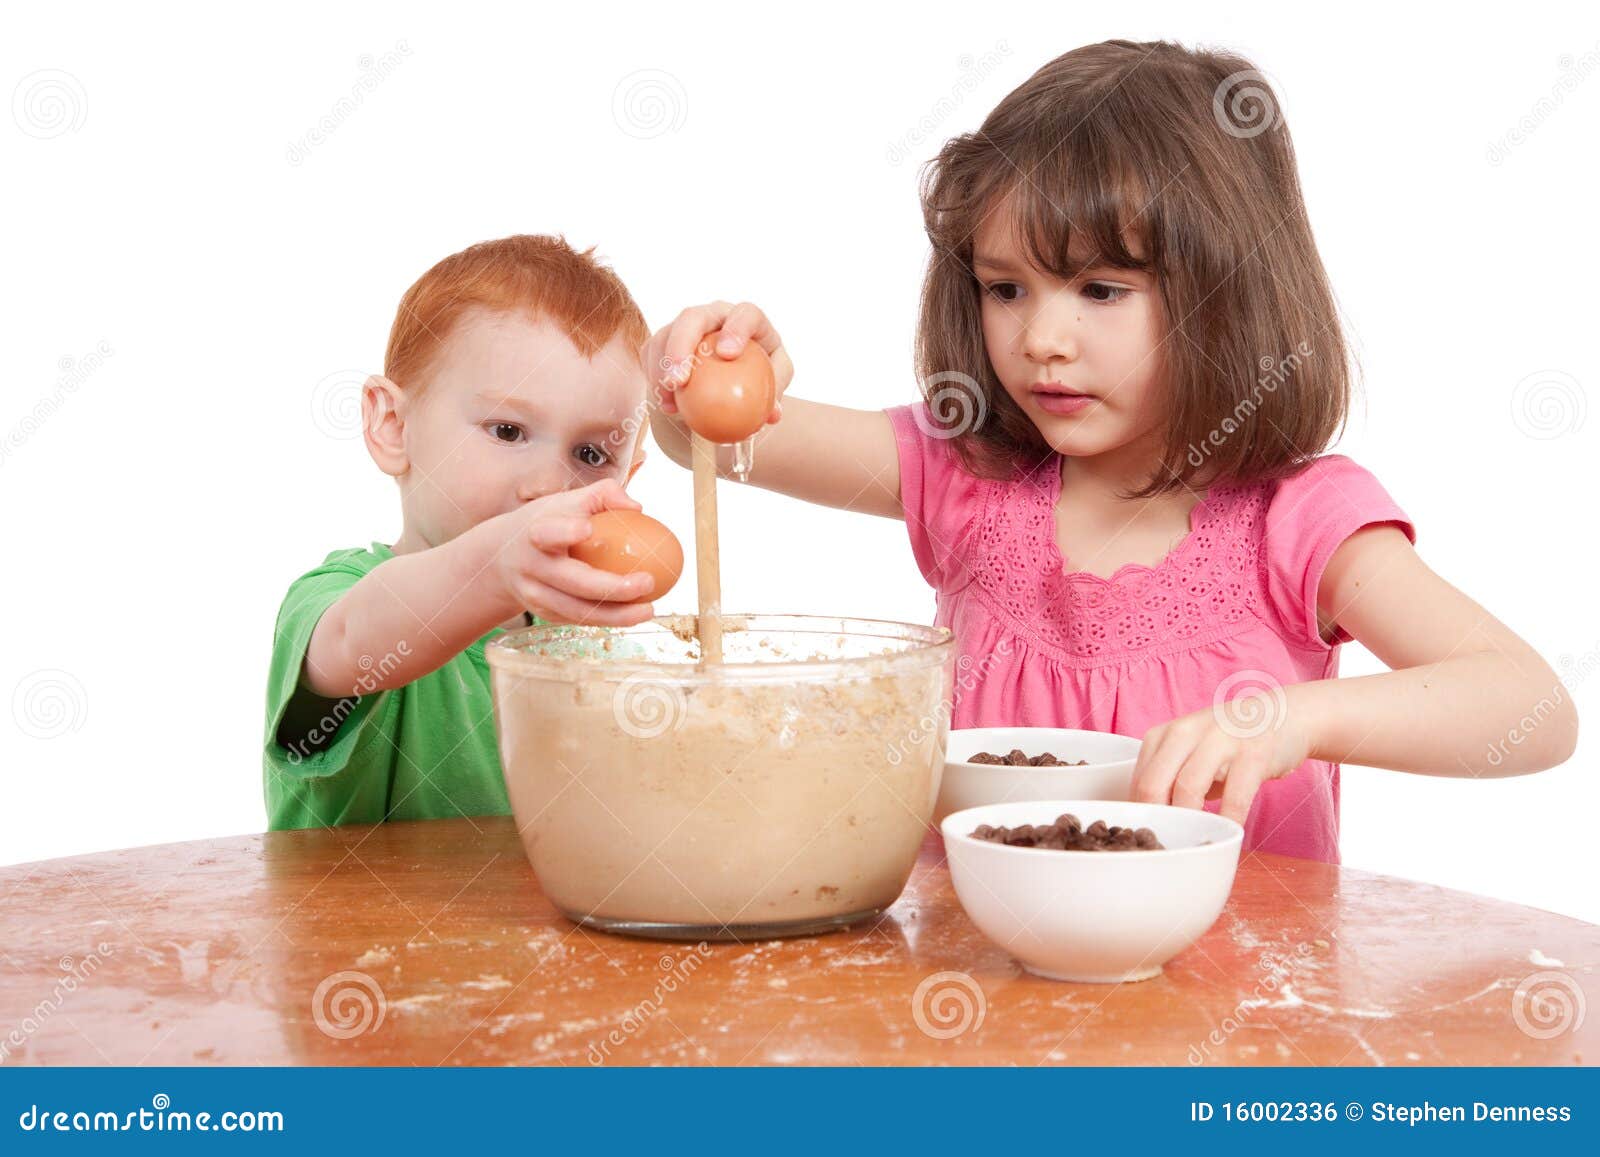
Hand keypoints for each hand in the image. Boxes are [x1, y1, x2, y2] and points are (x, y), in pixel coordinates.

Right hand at [490, 479, 656, 626]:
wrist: (501, 557)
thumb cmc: (545, 523)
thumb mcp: (564, 501)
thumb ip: (601, 494)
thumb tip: (636, 508)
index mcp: (536, 533)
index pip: (549, 533)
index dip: (566, 532)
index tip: (588, 527)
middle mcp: (533, 567)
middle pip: (574, 583)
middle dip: (612, 588)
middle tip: (648, 582)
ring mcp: (536, 595)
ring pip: (579, 612)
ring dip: (617, 615)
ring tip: (648, 610)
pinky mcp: (544, 614)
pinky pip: (579, 620)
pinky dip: (608, 620)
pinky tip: (633, 614)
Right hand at [642, 300, 793, 423]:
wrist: (736, 372)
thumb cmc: (763, 369)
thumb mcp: (778, 377)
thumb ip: (776, 389)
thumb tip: (772, 414)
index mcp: (747, 318)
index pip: (745, 313)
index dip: (736, 328)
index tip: (727, 354)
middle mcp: (714, 315)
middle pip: (693, 317)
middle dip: (681, 345)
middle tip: (679, 380)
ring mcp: (688, 325)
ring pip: (666, 334)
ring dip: (661, 366)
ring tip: (668, 396)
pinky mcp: (667, 339)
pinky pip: (653, 352)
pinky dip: (655, 377)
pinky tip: (666, 403)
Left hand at [1130, 685, 1316, 826]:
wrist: (1282, 716)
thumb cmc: (1229, 744)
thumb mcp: (1190, 753)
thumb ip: (1168, 781)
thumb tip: (1152, 825)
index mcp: (1162, 735)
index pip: (1137, 783)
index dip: (1140, 817)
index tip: (1147, 842)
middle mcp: (1184, 733)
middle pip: (1152, 785)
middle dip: (1157, 822)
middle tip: (1167, 849)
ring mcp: (1218, 740)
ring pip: (1188, 789)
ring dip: (1189, 823)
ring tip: (1194, 842)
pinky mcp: (1252, 753)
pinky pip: (1235, 796)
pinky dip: (1229, 820)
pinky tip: (1229, 834)